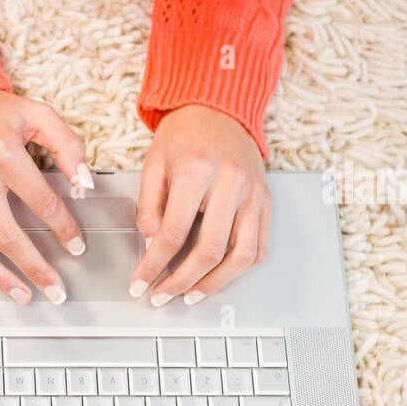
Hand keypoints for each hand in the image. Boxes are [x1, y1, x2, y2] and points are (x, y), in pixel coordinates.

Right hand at [0, 89, 93, 303]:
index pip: (41, 200)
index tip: (77, 246)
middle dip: (35, 266)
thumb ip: (68, 144)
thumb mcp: (35, 112)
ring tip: (21, 294)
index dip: (64, 228)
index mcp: (0, 151)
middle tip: (55, 288)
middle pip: (5, 233)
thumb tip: (83, 182)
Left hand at [129, 105, 269, 305]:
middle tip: (161, 295)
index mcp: (198, 171)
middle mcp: (232, 184)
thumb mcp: (153, 165)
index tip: (140, 283)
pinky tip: (217, 277)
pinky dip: (238, 270)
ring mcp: (254, 194)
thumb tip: (152, 245)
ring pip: (242, 256)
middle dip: (181, 282)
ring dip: (214, 284)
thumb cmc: (184, 136)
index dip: (154, 265)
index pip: (175, 233)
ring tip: (190, 295)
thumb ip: (149, 207)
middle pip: (209, 251)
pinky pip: (259, 248)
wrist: (218, 110)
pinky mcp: (266, 202)